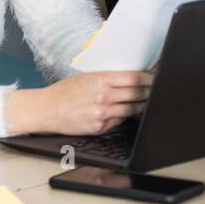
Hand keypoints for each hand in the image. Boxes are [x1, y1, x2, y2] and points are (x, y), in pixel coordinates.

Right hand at [7, 71, 154, 135]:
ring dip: (143, 106)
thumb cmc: (66, 91)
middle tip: (157, 90)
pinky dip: (126, 116)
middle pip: (138, 94)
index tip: (156, 77)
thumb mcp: (87, 76)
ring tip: (147, 102)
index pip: (134, 78)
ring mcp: (102, 113)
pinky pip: (120, 121)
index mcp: (101, 79)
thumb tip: (133, 76)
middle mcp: (103, 96)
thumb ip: (109, 77)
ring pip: (133, 109)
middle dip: (151, 92)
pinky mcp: (100, 127)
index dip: (150, 78)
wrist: (46, 109)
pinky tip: (128, 112)